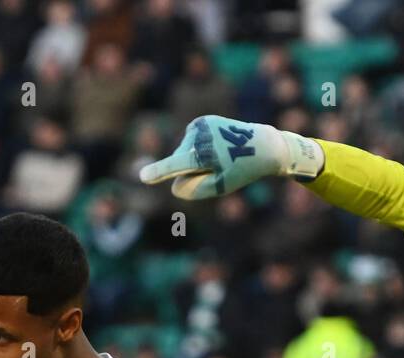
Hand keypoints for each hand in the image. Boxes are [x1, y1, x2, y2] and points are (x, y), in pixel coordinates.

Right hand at [139, 115, 323, 199]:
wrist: (260, 145)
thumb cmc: (241, 170)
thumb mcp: (220, 187)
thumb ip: (194, 190)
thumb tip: (173, 186)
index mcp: (207, 155)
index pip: (178, 166)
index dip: (159, 172)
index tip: (142, 176)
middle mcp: (200, 137)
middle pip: (180, 162)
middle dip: (189, 170)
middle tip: (219, 167)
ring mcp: (199, 126)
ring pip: (183, 151)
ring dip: (195, 158)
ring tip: (221, 155)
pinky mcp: (200, 121)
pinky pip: (189, 143)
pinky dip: (197, 148)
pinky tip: (217, 147)